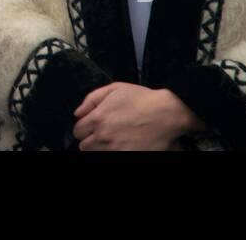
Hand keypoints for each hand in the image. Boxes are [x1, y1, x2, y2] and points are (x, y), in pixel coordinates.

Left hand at [72, 82, 202, 149]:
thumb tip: (78, 113)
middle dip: (91, 139)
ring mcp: (115, 149)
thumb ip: (91, 99)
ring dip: (101, 147)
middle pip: (84, 146)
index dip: (84, 128)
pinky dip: (113, 152)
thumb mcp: (114, 89)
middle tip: (103, 134)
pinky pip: (109, 157)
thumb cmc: (142, 100)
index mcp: (98, 118)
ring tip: (113, 140)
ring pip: (95, 153)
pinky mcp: (126, 156)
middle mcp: (103, 136)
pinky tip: (121, 145)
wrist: (167, 114)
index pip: (78, 131)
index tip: (92, 126)